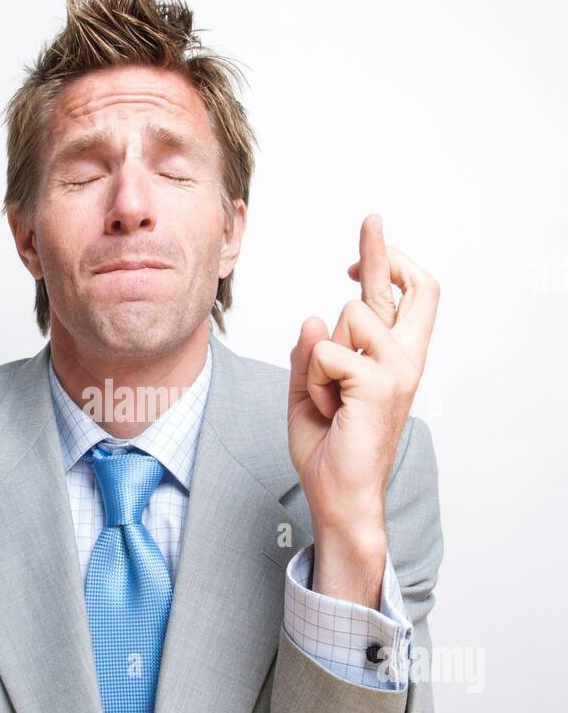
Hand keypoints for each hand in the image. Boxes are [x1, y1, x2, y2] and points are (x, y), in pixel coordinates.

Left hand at [288, 214, 439, 600]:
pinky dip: (313, 379)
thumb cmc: (328, 447)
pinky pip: (326, 352)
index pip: (403, 297)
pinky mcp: (381, 383)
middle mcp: (405, 358)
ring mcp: (398, 369)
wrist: (339, 495)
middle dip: (380, 250)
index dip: (386, 264)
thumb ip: (309, 355)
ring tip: (327, 396)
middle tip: (371, 217)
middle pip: (403, 287)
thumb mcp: (307, 390)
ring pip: (345, 317)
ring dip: (319, 356)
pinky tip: (327, 407)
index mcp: (393, 358)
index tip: (364, 245)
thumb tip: (313, 320)